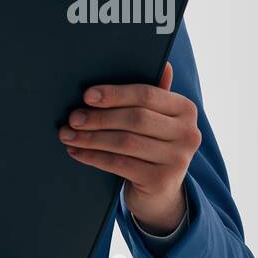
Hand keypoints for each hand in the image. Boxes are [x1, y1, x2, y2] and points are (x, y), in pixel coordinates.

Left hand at [59, 61, 200, 234]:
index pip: (148, 95)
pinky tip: (77, 152)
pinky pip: (120, 164)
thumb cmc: (152, 148)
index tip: (87, 95)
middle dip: (99, 117)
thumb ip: (154, 96)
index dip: (115, 93)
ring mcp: (177, 159)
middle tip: (73, 118)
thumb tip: (164, 64)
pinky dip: (94, 157)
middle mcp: (188, 133)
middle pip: (135, 118)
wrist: (161, 194)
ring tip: (68, 135)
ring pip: (125, 142)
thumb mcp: (156, 121)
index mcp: (186, 109)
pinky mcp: (162, 180)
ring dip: (91, 138)